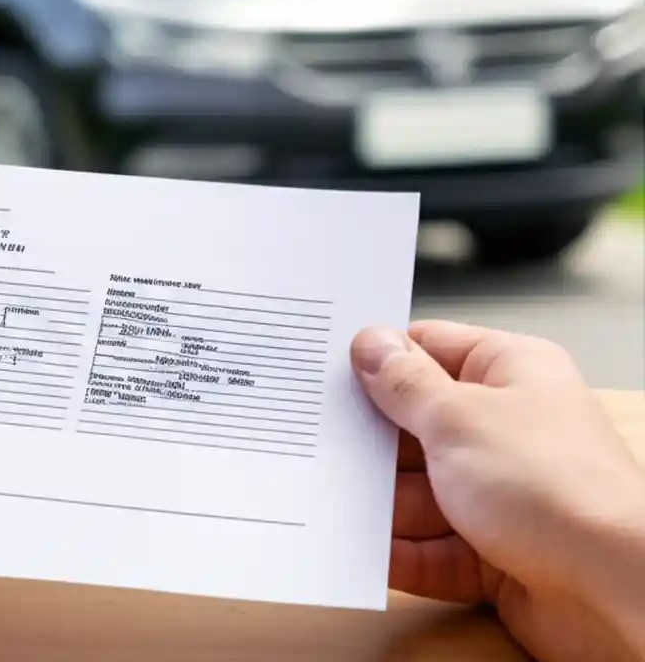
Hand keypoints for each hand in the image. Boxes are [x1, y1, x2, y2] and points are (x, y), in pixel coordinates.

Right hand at [353, 321, 644, 661]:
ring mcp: (500, 494)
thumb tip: (372, 344)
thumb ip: (405, 384)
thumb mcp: (458, 419)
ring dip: (380, 505)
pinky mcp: (493, 553)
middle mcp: (507, 431)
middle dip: (370, 444)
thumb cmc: (560, 490)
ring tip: (336, 504)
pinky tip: (365, 552)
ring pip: (417, 494)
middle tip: (319, 444)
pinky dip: (399, 553)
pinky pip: (430, 549)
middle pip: (414, 428)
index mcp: (511, 375)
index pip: (430, 350)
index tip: (326, 372)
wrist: (616, 590)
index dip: (379, 361)